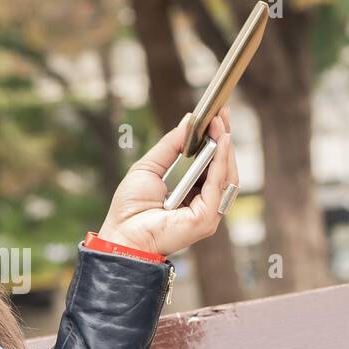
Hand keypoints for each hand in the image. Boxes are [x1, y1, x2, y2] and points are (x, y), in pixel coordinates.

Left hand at [97, 108, 238, 256]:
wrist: (121, 234)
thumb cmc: (131, 207)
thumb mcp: (150, 166)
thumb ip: (171, 145)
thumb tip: (189, 120)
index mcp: (191, 192)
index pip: (211, 163)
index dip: (217, 140)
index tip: (218, 116)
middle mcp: (203, 202)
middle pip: (223, 167)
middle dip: (224, 138)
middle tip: (222, 114)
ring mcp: (207, 212)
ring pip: (226, 174)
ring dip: (225, 146)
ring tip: (221, 123)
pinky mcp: (206, 219)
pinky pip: (218, 185)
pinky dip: (221, 162)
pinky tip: (220, 142)